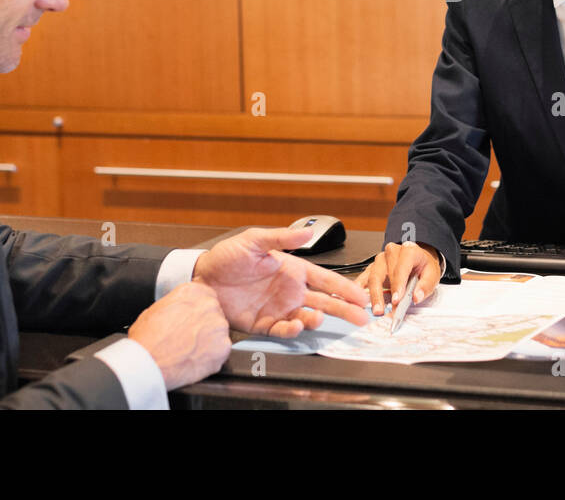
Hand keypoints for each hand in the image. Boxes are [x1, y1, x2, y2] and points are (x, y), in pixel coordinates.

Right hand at [128, 281, 230, 389]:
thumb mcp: (157, 308)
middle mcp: (210, 305)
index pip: (206, 297)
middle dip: (205, 326)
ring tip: (190, 351)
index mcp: (194, 292)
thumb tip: (181, 310)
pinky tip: (195, 360)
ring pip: (219, 333)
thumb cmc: (147, 338)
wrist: (148, 362)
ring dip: (209, 342)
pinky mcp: (223, 348)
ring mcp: (219, 326)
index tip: (192, 320)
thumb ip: (177, 304)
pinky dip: (211, 358)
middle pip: (215, 314)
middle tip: (190, 338)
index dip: (198, 312)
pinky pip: (221, 352)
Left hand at [194, 227, 368, 336]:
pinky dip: (291, 330)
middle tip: (362, 317)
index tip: (361, 295)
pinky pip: (283, 330)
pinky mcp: (264, 324)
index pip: (325, 279)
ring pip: (307, 317)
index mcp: (292, 270)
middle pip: (325, 301)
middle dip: (344, 309)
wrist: (202, 278)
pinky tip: (295, 325)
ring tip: (319, 318)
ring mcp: (279, 308)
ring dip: (317, 319)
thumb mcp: (254, 240)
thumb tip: (306, 233)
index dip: (344, 287)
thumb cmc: (227, 257)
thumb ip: (281, 238)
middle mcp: (290, 291)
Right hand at [356, 241, 440, 315]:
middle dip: (380, 294)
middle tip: (381, 310)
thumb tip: (416, 296)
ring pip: (372, 276)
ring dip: (372, 295)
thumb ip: (425, 286)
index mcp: (408, 251)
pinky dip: (360, 288)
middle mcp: (392, 253)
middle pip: (382, 273)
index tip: (397, 300)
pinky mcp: (373, 267)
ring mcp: (380, 260)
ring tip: (375, 309)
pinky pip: (364, 277)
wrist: (419, 259)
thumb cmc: (424, 266)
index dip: (397, 285)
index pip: (400, 268)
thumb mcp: (432, 274)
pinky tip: (357, 298)